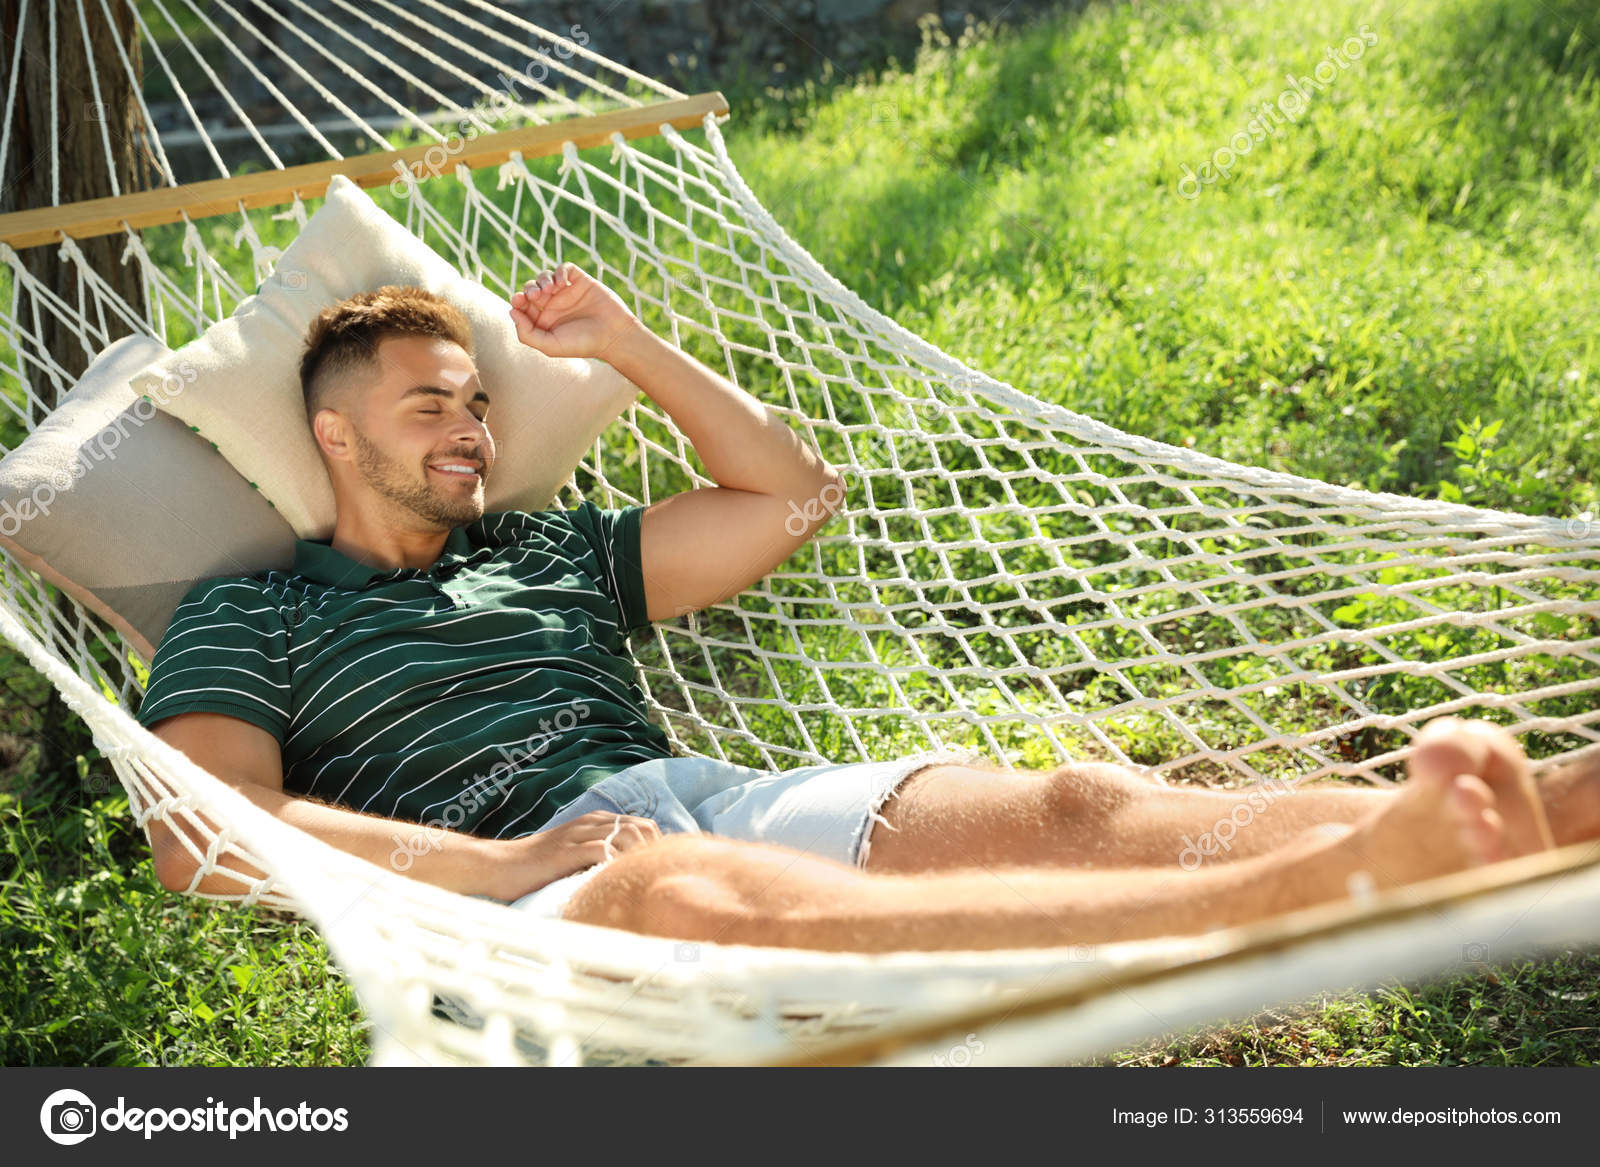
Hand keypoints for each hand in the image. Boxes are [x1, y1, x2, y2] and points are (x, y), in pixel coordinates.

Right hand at [494, 810, 661, 900]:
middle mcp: (590, 823)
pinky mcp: (565, 852)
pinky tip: (619, 885)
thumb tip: (628, 873)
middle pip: (641, 827)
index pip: (643, 824)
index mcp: (595, 821)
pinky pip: (601, 851)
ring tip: (642, 884)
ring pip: (626, 835)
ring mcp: (578, 835)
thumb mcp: (575, 855)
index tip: (660, 871)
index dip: (658, 846)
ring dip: (639, 859)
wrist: (500, 865)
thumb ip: (599, 855)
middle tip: (655, 879)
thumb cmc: (538, 867)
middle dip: (655, 852)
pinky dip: (616, 865)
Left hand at [508, 262, 639, 359]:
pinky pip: (564, 268)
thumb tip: (512, 311)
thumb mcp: (550, 346)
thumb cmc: (582, 344)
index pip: (522, 306)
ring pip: (544, 276)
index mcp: (543, 320)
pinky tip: (563, 284)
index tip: (519, 302)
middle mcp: (552, 305)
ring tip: (551, 290)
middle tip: (535, 295)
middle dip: (528, 288)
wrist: (613, 336)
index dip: (517, 300)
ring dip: (542, 279)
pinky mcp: (580, 281)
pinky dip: (560, 272)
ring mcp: (566, 292)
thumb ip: (527, 333)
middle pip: (530, 288)